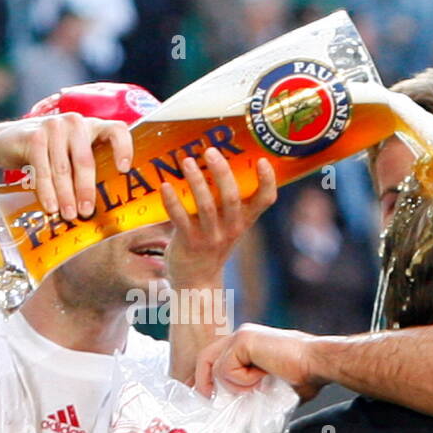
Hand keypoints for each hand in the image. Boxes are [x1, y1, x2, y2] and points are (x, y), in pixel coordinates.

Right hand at [0, 112, 132, 222]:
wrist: (8, 140)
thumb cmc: (49, 152)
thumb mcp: (71, 154)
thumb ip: (85, 169)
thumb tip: (98, 207)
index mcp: (92, 126)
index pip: (116, 130)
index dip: (123, 148)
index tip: (123, 170)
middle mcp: (75, 122)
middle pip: (85, 160)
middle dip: (85, 190)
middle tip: (86, 212)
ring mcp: (54, 127)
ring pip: (63, 169)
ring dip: (66, 195)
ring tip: (68, 215)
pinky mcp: (34, 136)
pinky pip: (42, 169)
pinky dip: (46, 191)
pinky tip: (50, 206)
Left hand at [161, 148, 275, 288]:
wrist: (196, 282)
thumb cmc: (211, 245)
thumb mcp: (227, 226)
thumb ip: (226, 203)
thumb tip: (216, 163)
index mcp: (244, 221)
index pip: (265, 200)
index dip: (267, 181)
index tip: (262, 160)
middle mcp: (231, 229)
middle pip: (232, 198)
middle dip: (222, 173)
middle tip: (211, 151)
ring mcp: (210, 237)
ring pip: (206, 206)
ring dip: (196, 182)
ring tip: (187, 161)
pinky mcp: (188, 243)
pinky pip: (180, 219)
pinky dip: (172, 201)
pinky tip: (165, 186)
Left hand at [195, 323, 320, 399]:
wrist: (318, 364)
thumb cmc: (305, 376)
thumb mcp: (271, 388)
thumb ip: (252, 391)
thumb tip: (241, 410)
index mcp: (247, 346)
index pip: (214, 359)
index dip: (204, 378)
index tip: (203, 396)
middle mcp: (241, 337)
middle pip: (206, 358)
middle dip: (204, 382)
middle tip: (209, 399)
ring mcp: (241, 336)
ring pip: (216, 366)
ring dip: (235, 384)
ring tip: (258, 385)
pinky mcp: (243, 340)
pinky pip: (226, 368)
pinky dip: (241, 379)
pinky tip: (262, 376)